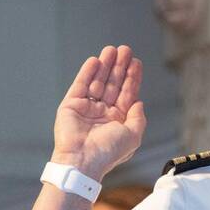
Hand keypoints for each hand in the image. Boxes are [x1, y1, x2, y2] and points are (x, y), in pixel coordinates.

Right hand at [50, 45, 145, 180]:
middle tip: (125, 49)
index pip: (127, 93)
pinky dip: (88, 72)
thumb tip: (138, 102)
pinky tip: (95, 60)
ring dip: (105, 65)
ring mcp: (87, 108)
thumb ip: (138, 118)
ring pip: (98, 82)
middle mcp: (103, 112)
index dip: (132, 77)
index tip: (137, 62)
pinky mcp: (71, 105)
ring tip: (111, 50)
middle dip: (119, 66)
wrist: (83, 160)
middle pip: (113, 84)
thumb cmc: (109, 152)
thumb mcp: (133, 135)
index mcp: (118, 120)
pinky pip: (81, 85)